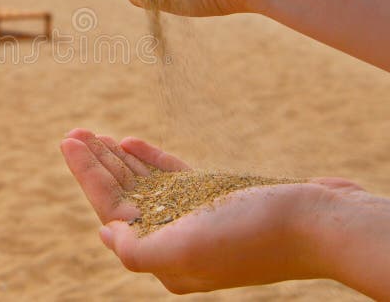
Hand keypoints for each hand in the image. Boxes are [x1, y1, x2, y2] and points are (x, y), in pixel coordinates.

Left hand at [60, 128, 362, 293]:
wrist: (321, 224)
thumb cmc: (252, 235)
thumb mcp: (183, 250)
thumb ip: (137, 248)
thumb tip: (106, 233)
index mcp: (164, 258)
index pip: (112, 211)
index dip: (87, 175)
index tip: (69, 141)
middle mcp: (177, 240)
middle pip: (125, 197)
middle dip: (98, 164)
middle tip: (75, 132)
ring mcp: (198, 218)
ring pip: (146, 186)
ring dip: (120, 160)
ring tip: (96, 134)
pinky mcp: (218, 199)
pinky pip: (174, 178)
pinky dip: (152, 160)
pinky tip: (133, 142)